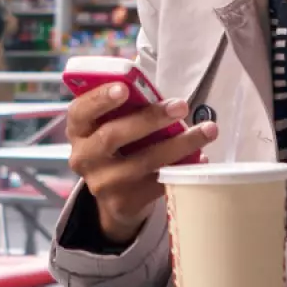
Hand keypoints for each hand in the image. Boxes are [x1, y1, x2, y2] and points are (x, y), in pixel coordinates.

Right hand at [66, 85, 215, 244]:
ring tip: (207, 130)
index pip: (80, 112)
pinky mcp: (124, 203)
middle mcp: (84, 158)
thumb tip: (151, 82)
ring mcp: (103, 184)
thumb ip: (126, 105)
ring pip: (143, 161)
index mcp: (78, 131)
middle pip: (113, 136)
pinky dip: (183, 169)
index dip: (100, 99)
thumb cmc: (120, 145)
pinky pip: (158, 183)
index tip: (125, 88)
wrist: (115, 196)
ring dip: (179, 144)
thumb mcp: (113, 123)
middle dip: (150, 119)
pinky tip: (201, 157)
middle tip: (181, 106)